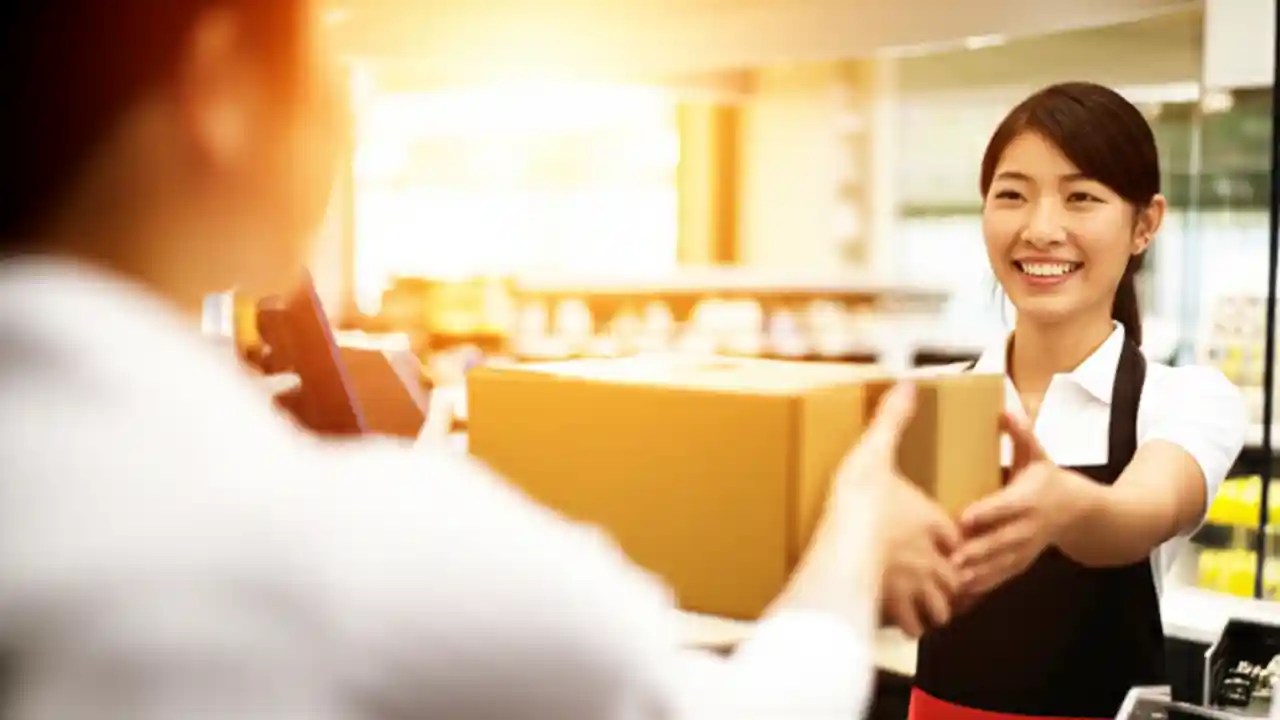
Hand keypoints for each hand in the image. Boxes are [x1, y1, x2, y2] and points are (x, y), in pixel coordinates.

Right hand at [828, 383, 961, 637]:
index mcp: (933, 522)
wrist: (843, 545)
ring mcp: (916, 586)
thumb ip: (892, 421)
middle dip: (948, 580)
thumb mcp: (875, 450)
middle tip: (932, 577)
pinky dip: (907, 625)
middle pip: (955, 576)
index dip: (949, 542)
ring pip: (941, 607)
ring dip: (934, 607)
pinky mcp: (896, 608)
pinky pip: (912, 626)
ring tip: (920, 603)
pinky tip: (894, 618)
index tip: (940, 542)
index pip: (956, 537)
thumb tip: (907, 386)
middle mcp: (933, 558)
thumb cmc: (859, 501)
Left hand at [954, 412, 1085, 596]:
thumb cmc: (1051, 479)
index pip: (1007, 506)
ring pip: (999, 565)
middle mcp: (1029, 526)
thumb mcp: (1039, 454)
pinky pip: (999, 579)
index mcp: (1031, 497)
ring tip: (948, 580)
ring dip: (975, 574)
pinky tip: (957, 596)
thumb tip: (1004, 410)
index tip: (963, 518)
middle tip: (947, 557)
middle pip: (1000, 542)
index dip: (987, 513)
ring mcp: (1025, 549)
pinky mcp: (1019, 564)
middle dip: (975, 551)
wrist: (1084, 515)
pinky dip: (980, 588)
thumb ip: (1021, 434)